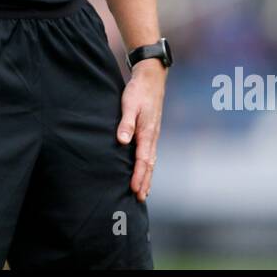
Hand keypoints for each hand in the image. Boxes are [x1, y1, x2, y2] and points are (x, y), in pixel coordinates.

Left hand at [117, 59, 165, 201]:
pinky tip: (146, 170)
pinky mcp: (151, 131)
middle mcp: (152, 136)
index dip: (138, 175)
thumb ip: (126, 122)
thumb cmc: (138, 91)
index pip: (143, 159)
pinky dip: (149, 166)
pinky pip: (150, 153)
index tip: (134, 189)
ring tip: (144, 192)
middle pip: (149, 164)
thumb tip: (123, 141)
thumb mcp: (130, 104)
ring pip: (151, 160)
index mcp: (147, 132)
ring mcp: (153, 134)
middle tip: (139, 198)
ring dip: (147, 176)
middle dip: (144, 181)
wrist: (151, 78)